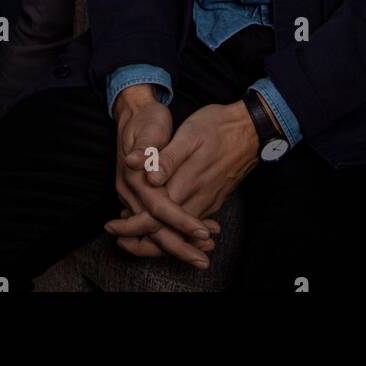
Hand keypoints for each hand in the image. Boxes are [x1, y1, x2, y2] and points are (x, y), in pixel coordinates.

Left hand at [106, 101, 258, 248]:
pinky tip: (162, 222)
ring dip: (157, 235)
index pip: (156, 216)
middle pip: (167, 231)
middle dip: (141, 239)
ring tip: (133, 233)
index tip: (114, 227)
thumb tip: (147, 176)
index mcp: (187, 183)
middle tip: (118, 237)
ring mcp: (208, 201)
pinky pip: (192, 222)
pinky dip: (174, 228)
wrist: (251, 130)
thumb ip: (168, 157)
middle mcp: (198, 199)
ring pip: (179, 231)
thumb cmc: (218, 126)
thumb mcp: (190, 134)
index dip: (133, 225)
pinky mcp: (214, 199)